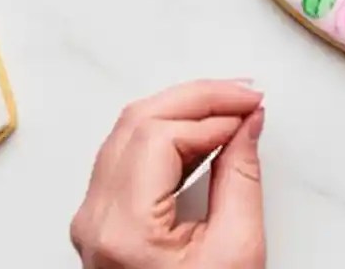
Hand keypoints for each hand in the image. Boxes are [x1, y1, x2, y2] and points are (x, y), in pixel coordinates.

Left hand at [70, 80, 266, 268]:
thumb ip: (242, 176)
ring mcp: (93, 219)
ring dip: (181, 110)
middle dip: (196, 98)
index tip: (251, 110)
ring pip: (128, 133)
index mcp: (124, 229)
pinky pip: (128, 156)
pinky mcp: (102, 220)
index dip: (211, 113)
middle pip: (137, 123)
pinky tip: (204, 131)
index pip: (160, 137)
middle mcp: (96, 219)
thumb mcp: (239, 250)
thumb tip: (247, 123)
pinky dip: (167, 134)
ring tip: (230, 106)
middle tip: (244, 94)